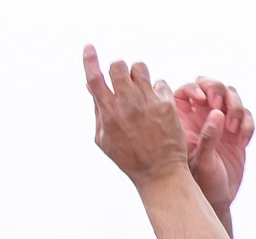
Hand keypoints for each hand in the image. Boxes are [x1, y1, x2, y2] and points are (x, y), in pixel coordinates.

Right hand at [83, 46, 186, 184]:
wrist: (160, 173)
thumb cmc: (129, 158)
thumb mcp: (104, 139)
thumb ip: (97, 110)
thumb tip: (90, 85)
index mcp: (109, 114)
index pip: (95, 79)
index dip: (90, 60)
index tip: (89, 47)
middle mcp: (128, 105)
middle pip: (118, 66)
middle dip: (118, 69)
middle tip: (122, 80)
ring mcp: (148, 103)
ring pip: (140, 68)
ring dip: (137, 74)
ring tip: (140, 88)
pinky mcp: (166, 104)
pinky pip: (159, 82)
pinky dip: (156, 90)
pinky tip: (156, 104)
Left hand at [174, 77, 253, 212]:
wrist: (217, 200)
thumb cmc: (200, 183)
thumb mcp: (201, 162)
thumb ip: (207, 137)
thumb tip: (217, 113)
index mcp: (184, 120)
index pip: (186, 90)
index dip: (196, 88)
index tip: (202, 100)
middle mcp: (202, 117)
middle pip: (211, 86)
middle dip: (218, 90)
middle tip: (220, 106)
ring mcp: (221, 122)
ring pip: (231, 96)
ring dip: (235, 107)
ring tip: (233, 130)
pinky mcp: (237, 131)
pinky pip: (246, 115)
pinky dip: (247, 124)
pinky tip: (242, 142)